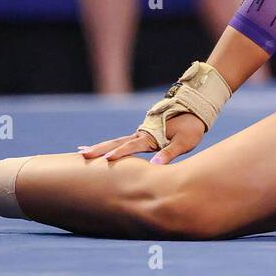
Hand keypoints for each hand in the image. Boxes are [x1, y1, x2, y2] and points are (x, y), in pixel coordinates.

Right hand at [78, 111, 205, 164]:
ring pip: (117, 141)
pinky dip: (111, 146)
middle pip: (116, 142)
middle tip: (81, 153)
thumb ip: (169, 153)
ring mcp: (141, 134)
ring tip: (82, 151)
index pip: (131, 146)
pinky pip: (123, 142)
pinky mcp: (144, 136)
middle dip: (99, 148)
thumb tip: (155, 166)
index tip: (105, 160)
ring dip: (101, 146)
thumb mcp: (184, 142)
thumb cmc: (190, 127)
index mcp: (150, 136)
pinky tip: (102, 151)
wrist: (194, 109)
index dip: (119, 153)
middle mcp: (142, 134)